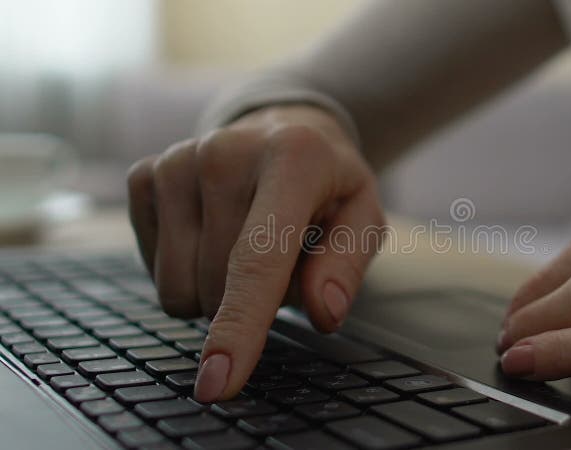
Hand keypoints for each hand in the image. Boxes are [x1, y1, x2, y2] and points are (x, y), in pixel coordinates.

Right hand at [127, 105, 383, 401]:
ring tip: (247, 245)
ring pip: (177, 287)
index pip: (258, 259)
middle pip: (215, 286)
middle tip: (282, 260)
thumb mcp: (362, 218)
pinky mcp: (144, 174)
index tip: (219, 382)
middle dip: (249, 301)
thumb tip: (323, 313)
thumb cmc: (328, 187)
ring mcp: (177, 160)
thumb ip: (347, 265)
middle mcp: (225, 151)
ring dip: (215, 291)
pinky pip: (153, 271)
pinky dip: (185, 269)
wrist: (282, 132)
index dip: (239, 327)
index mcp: (292, 159)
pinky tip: (213, 233)